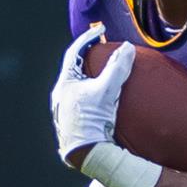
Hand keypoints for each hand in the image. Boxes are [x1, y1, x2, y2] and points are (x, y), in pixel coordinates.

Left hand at [51, 34, 133, 165]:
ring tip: (103, 73)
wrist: (86, 155)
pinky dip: (90, 93)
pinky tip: (101, 99)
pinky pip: (80, 101)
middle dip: (87, 58)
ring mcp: (64, 112)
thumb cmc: (92, 121)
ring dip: (89, 77)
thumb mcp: (107, 91)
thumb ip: (117, 68)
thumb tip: (127, 48)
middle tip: (102, 49)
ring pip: (76, 87)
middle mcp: (60, 97)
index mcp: (64, 84)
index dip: (88, 39)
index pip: (73, 53)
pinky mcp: (71, 125)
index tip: (101, 31)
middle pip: (73, 70)